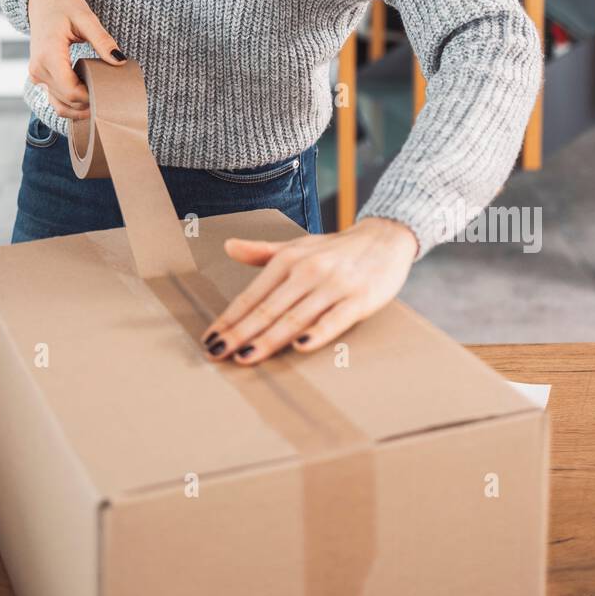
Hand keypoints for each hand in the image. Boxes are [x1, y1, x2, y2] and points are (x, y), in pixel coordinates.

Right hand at [26, 0, 124, 119]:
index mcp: (48, 55)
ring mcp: (36, 75)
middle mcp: (38, 69)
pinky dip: (72, 104)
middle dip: (90, 102)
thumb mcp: (85, 17)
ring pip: (60, 105)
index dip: (92, 97)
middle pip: (68, 101)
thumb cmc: (62, 6)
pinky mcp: (39, 77)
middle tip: (113, 97)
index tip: (111, 92)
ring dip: (81, 108)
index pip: (71, 90)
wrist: (40, 1)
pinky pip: (55, 99)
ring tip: (102, 99)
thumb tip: (120, 61)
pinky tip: (89, 97)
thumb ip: (102, 40)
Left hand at [199, 217, 418, 365]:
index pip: (252, 295)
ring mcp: (333, 285)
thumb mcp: (298, 245)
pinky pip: (335, 319)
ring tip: (245, 357)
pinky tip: (301, 347)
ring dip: (268, 339)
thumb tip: (227, 247)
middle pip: (268, 309)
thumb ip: (263, 252)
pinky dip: (318, 333)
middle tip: (216, 353)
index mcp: (288, 260)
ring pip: (295, 317)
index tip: (209, 338)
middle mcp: (307, 270)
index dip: (229, 318)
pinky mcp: (359, 299)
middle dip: (239, 333)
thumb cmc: (336, 249)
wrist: (385, 238)